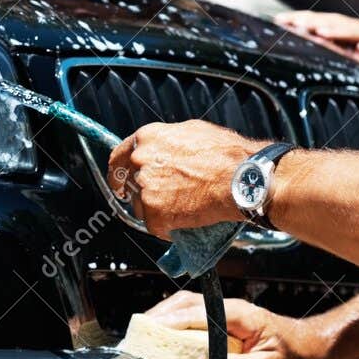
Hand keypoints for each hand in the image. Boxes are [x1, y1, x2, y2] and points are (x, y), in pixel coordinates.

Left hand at [106, 120, 262, 238]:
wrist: (241, 178)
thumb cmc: (224, 153)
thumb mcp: (191, 131)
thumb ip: (167, 141)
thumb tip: (161, 149)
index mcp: (146, 139)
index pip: (118, 157)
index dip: (118, 172)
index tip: (119, 183)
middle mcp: (139, 162)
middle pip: (130, 183)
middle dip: (141, 191)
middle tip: (157, 198)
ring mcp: (145, 190)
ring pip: (141, 206)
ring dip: (156, 210)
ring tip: (182, 206)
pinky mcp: (155, 216)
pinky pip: (155, 226)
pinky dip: (168, 227)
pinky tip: (185, 220)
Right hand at [142, 292, 325, 358]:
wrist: (308, 347)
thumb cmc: (294, 354)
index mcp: (240, 315)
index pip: (199, 314)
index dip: (173, 322)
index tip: (152, 331)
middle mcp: (229, 309)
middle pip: (186, 304)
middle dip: (159, 315)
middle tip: (139, 332)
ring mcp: (224, 312)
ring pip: (186, 306)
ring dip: (164, 317)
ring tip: (145, 333)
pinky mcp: (222, 320)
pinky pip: (193, 316)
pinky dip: (174, 322)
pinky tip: (164, 335)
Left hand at [274, 6, 358, 61]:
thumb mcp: (340, 41)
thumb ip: (320, 40)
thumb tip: (293, 36)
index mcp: (338, 27)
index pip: (314, 20)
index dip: (296, 19)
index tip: (277, 20)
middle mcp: (350, 28)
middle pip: (328, 22)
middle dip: (310, 22)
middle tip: (292, 23)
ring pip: (350, 32)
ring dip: (336, 31)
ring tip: (321, 32)